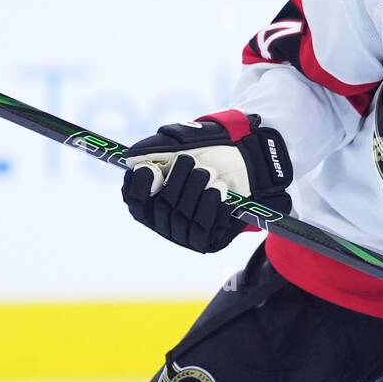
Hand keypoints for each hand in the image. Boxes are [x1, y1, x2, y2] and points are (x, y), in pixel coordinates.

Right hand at [121, 111, 293, 252]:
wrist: (251, 159)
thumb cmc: (212, 150)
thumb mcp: (181, 141)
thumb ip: (153, 148)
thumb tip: (131, 160)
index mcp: (153, 198)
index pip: (135, 200)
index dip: (139, 187)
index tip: (149, 169)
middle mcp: (166, 220)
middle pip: (160, 207)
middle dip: (176, 181)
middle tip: (191, 160)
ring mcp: (187, 232)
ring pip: (181, 218)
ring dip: (195, 189)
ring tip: (209, 172)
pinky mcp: (209, 240)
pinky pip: (202, 229)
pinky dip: (209, 205)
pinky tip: (219, 189)